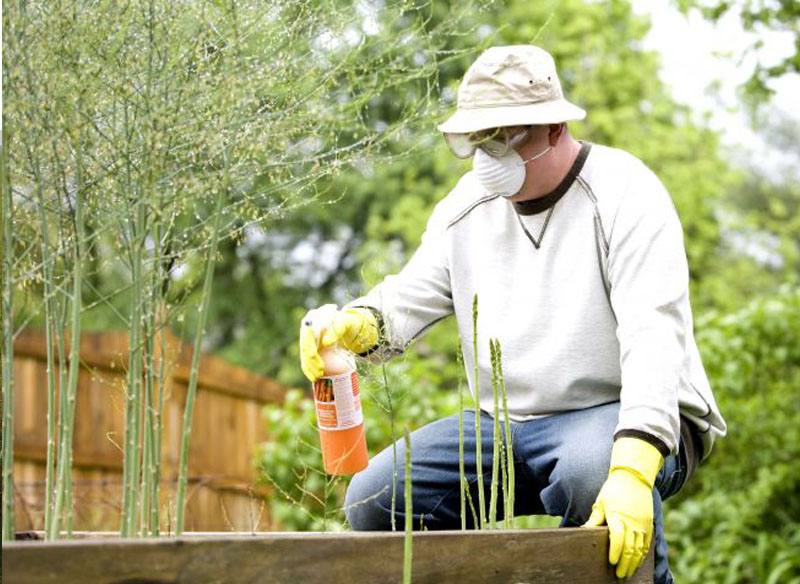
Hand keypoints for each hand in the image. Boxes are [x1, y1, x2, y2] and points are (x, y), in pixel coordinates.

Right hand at [299, 306, 378, 381]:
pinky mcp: (311, 349)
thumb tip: (325, 343)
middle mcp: (307, 329)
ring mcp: (308, 340)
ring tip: (318, 377)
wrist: (347, 326)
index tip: (312, 355)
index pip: (306, 334)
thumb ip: (337, 329)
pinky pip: (307, 361)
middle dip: (310, 361)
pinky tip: (314, 378)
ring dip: (309, 368)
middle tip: (320, 371)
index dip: (308, 346)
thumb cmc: (347, 322)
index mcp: (313, 319)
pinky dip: (309, 370)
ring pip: (304, 356)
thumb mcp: (345, 323)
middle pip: (304, 347)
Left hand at [583, 437, 663, 578]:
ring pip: (640, 549)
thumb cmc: (613, 490)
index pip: (617, 539)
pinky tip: (638, 561)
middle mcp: (632, 521)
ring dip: (634, 563)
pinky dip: (643, 555)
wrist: (633, 477)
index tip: (611, 562)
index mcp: (617, 516)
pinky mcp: (649, 523)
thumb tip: (584, 530)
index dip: (615, 553)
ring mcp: (642, 523)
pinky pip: (648, 543)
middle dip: (625, 564)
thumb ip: (594, 519)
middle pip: (630, 548)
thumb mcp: (600, 502)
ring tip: (628, 572)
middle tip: (620, 575)